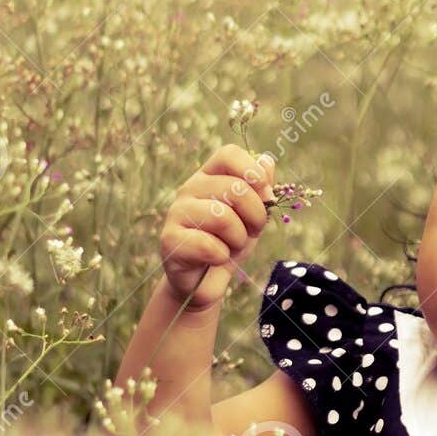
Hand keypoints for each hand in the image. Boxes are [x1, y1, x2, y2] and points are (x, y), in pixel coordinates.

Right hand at [158, 143, 275, 310]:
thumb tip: (267, 162)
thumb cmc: (228, 243)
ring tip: (232, 246)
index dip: (253, 172)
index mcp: (210, 176)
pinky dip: (222, 256)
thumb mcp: (251, 216)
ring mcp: (177, 212)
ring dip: (239, 238)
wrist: (203, 281)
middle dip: (256, 216)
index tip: (266, 196)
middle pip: (235, 188)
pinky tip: (216, 258)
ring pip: (223, 217)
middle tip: (251, 231)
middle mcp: (190, 188)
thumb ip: (260, 189)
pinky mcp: (169, 239)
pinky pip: (209, 245)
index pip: (229, 154)